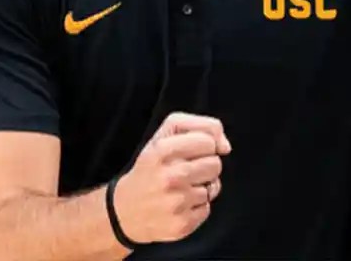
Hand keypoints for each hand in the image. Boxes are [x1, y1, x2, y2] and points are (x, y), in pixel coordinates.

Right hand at [114, 112, 231, 243]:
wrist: (125, 210)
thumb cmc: (151, 168)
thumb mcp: (164, 135)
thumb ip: (199, 127)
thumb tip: (226, 147)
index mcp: (163, 150)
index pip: (208, 140)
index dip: (204, 146)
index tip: (191, 152)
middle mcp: (170, 176)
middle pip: (215, 163)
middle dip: (204, 166)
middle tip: (183, 172)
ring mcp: (177, 202)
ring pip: (214, 187)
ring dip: (201, 187)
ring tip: (179, 189)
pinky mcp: (182, 224)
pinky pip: (207, 208)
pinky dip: (197, 207)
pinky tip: (179, 205)